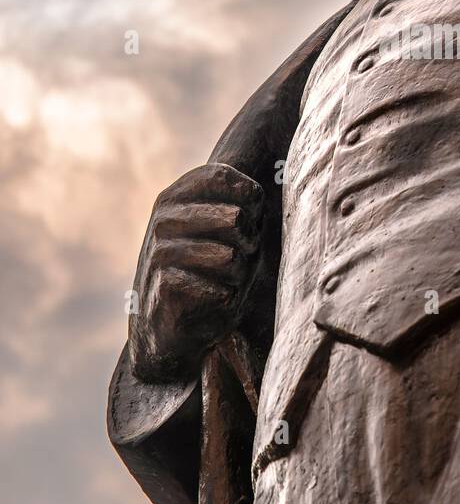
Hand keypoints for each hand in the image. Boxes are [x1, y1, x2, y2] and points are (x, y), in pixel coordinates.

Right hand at [128, 162, 263, 382]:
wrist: (178, 327)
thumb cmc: (213, 272)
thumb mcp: (233, 234)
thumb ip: (244, 208)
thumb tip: (257, 192)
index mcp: (176, 197)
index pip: (220, 175)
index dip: (250, 197)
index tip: (253, 218)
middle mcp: (163, 219)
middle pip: (235, 217)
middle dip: (250, 241)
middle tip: (240, 257)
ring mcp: (159, 251)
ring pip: (229, 257)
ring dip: (238, 274)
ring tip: (227, 280)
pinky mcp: (162, 286)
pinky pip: (218, 288)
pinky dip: (226, 297)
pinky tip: (214, 299)